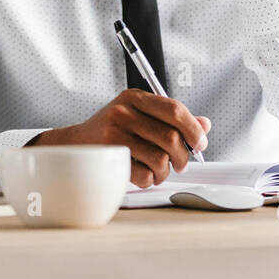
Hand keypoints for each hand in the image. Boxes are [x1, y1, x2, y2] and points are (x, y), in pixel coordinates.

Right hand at [29, 89, 211, 187]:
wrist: (73, 146)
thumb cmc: (110, 132)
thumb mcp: (139, 117)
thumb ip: (171, 120)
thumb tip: (204, 125)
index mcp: (134, 97)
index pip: (174, 109)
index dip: (193, 129)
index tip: (199, 144)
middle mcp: (123, 111)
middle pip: (171, 136)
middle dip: (183, 156)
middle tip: (181, 163)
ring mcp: (114, 133)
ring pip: (160, 158)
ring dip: (165, 171)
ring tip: (159, 171)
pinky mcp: (108, 156)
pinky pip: (144, 174)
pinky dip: (150, 180)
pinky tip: (143, 175)